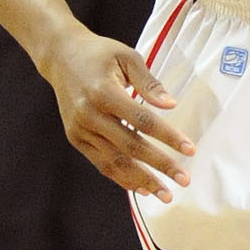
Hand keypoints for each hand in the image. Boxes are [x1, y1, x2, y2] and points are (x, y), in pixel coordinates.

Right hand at [41, 24, 193, 196]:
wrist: (60, 56)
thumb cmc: (98, 54)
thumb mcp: (126, 57)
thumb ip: (149, 83)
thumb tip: (171, 105)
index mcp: (103, 92)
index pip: (142, 120)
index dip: (168, 137)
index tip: (190, 150)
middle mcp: (89, 114)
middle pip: (130, 146)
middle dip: (159, 165)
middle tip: (183, 180)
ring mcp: (80, 130)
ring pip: (115, 161)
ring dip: (142, 180)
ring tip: (166, 194)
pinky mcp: (76, 138)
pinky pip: (101, 164)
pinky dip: (122, 178)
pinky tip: (142, 187)